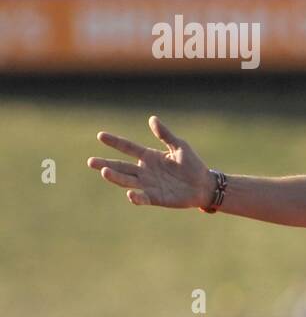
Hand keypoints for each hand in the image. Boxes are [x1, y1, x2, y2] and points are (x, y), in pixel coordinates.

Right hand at [88, 116, 212, 208]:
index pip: (127, 147)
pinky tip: (130, 193)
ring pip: (127, 180)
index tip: (100, 135)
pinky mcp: (155, 198)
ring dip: (116, 177)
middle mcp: (144, 170)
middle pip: (121, 166)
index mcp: (149, 156)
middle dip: (106, 164)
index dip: (115, 142)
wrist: (204, 184)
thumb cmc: (192, 164)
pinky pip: (143, 198)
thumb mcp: (180, 146)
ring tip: (104, 172)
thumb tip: (152, 119)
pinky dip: (136, 197)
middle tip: (91, 161)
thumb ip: (165, 135)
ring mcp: (148, 184)